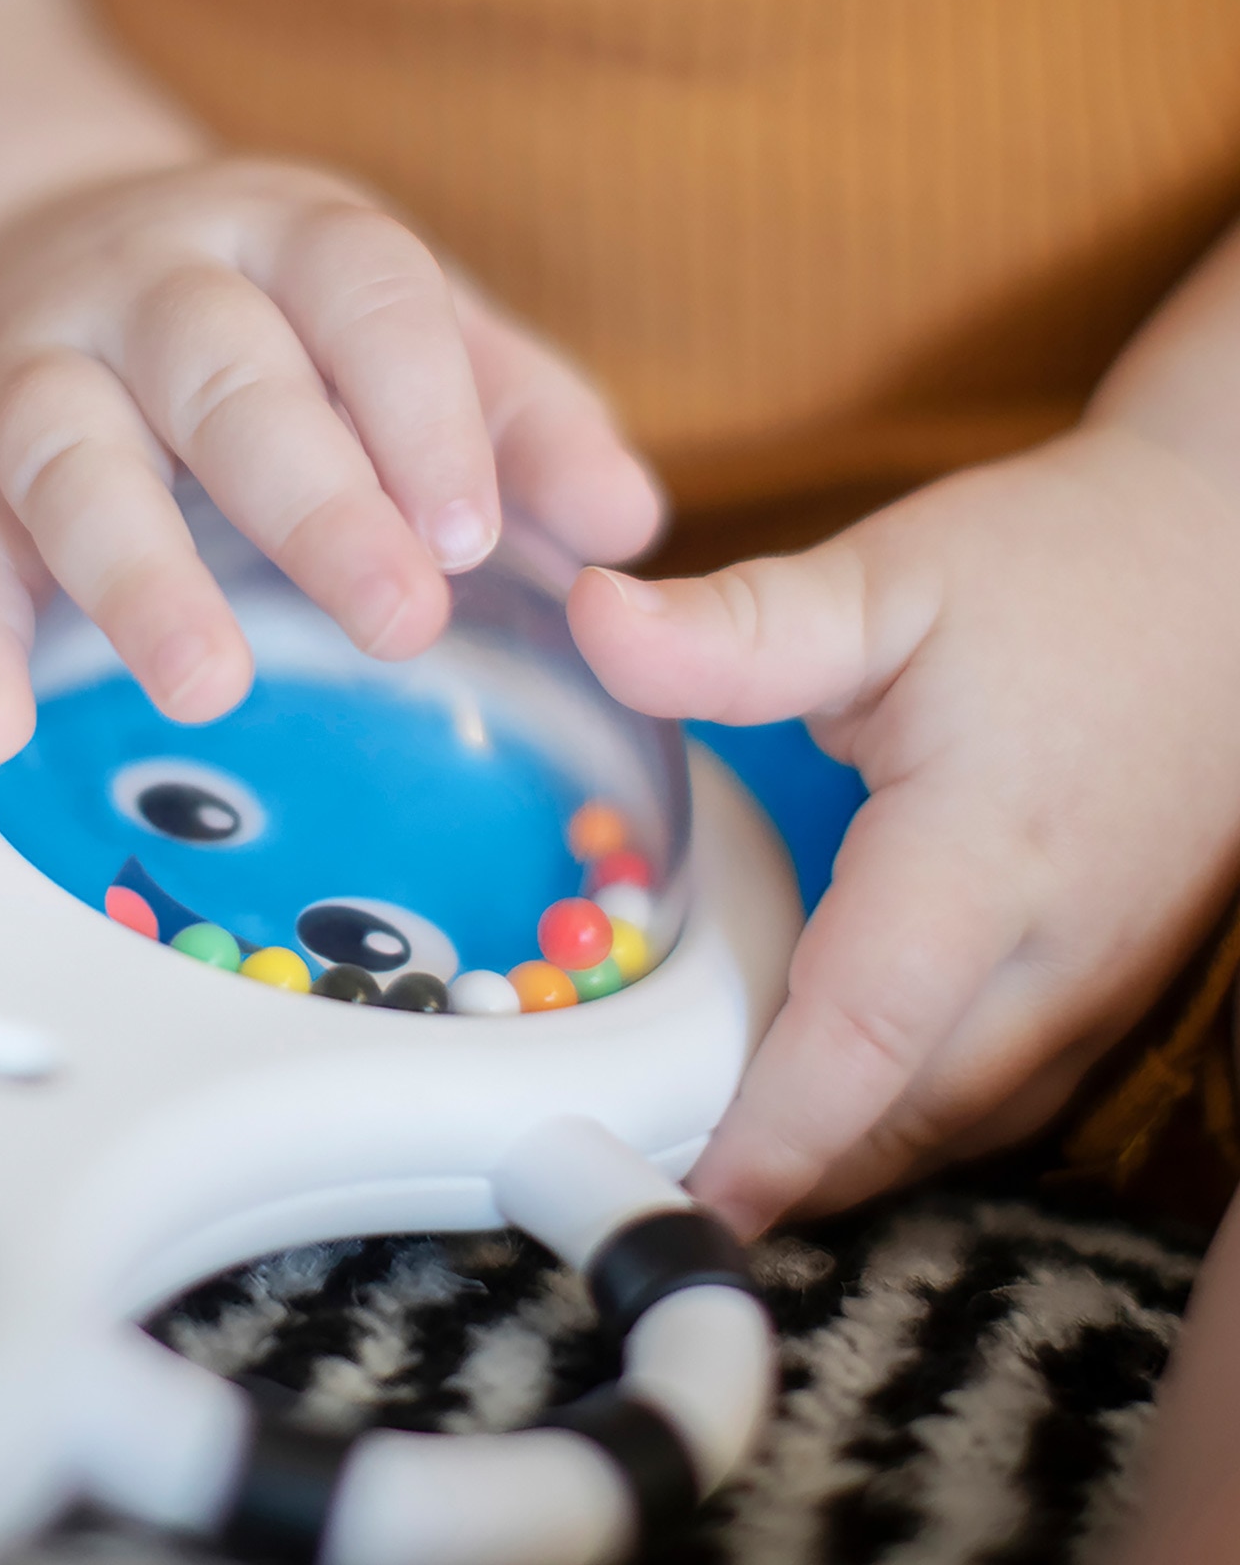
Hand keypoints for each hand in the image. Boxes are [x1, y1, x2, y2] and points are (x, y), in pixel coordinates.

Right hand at [0, 157, 663, 766]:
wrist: (31, 249)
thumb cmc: (263, 322)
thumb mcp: (397, 328)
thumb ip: (516, 414)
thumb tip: (629, 523)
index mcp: (290, 239)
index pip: (363, 291)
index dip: (422, 406)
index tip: (475, 534)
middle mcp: (155, 286)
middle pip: (224, 375)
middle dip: (312, 498)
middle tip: (398, 620)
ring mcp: (39, 366)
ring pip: (74, 454)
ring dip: (137, 572)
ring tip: (206, 684)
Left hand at [569, 421, 1239, 1234]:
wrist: (1226, 563)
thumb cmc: (1056, 570)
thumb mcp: (886, 579)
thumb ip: (741, 625)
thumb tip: (591, 619)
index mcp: (985, 860)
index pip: (866, 1035)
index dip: (770, 1136)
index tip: (679, 1203)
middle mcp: (1057, 953)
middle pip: (907, 1118)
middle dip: (782, 1174)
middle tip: (643, 1182)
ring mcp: (1100, 981)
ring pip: (960, 1122)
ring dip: (844, 1156)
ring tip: (712, 1161)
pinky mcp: (1112, 980)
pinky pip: (1000, 1091)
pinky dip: (902, 1114)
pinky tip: (827, 1092)